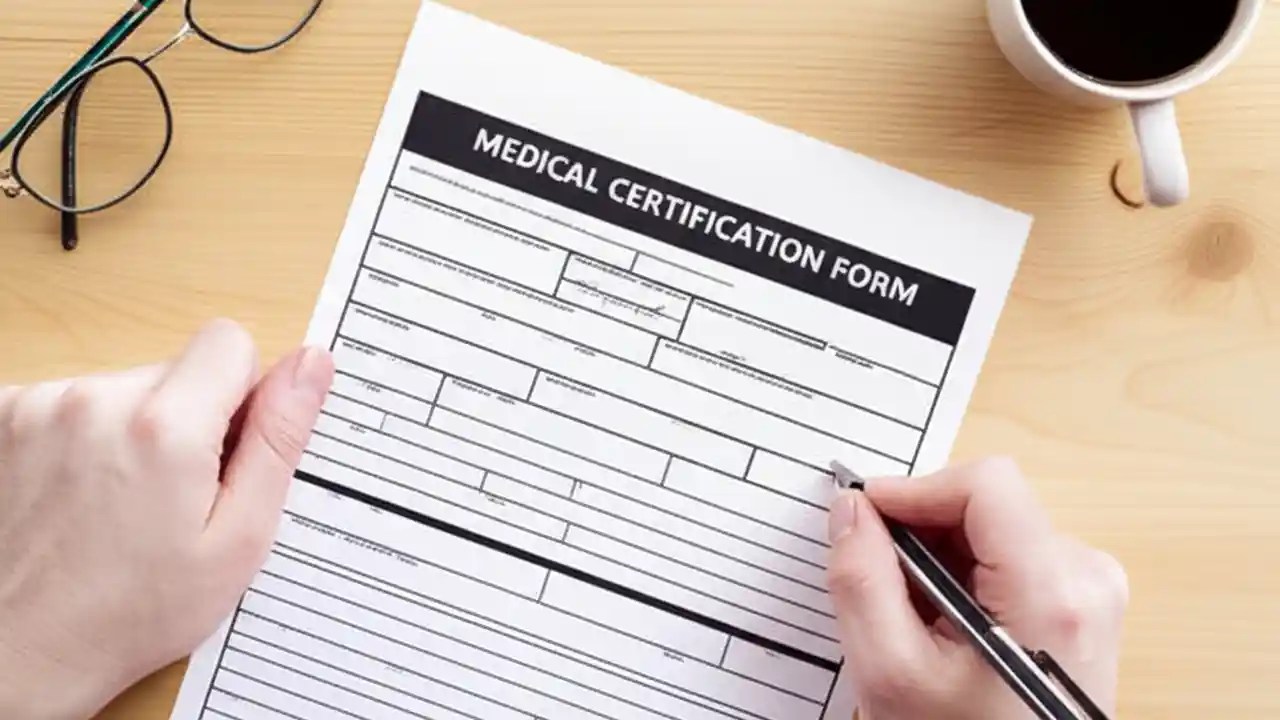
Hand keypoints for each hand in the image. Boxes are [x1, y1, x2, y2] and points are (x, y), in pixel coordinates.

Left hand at [0, 320, 333, 719]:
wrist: (18, 652)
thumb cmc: (130, 613)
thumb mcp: (237, 540)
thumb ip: (278, 440)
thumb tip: (311, 364)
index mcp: (166, 428)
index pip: (229, 342)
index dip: (242, 394)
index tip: (226, 451)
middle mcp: (96, 401)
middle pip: (174, 370)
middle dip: (186, 420)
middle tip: (172, 496)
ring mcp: (39, 407)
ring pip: (121, 388)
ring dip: (129, 430)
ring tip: (118, 504)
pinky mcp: (1, 417)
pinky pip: (69, 402)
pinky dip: (78, 438)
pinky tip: (75, 496)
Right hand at [827, 458, 1127, 719]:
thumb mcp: (891, 672)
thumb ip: (862, 579)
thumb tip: (852, 509)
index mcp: (1051, 593)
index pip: (984, 484)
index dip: (916, 490)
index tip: (867, 515)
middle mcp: (1086, 579)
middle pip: (987, 505)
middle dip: (922, 533)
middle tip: (884, 587)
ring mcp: (1091, 591)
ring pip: (993, 529)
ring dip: (940, 558)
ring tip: (917, 620)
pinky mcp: (1082, 603)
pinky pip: (1010, 556)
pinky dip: (965, 576)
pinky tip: (946, 627)